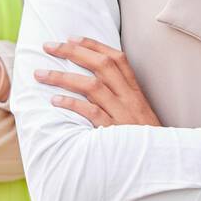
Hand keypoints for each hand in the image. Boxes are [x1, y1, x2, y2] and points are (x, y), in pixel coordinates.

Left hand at [34, 37, 162, 127]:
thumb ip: (121, 97)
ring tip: (41, 75)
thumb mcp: (138, 112)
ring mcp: (122, 113)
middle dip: (73, 52)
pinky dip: (72, 104)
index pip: (117, 59)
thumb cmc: (144, 138)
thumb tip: (94, 84)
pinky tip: (55, 101)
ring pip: (92, 86)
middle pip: (102, 65)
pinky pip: (91, 113)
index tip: (72, 38)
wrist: (159, 162)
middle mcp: (130, 98)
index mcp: (135, 91)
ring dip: (63, 78)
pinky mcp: (114, 132)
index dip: (94, 46)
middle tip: (48, 46)